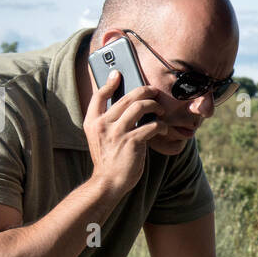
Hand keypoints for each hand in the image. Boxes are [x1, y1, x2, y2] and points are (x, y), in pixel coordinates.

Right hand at [83, 71, 169, 195]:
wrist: (108, 182)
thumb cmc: (108, 160)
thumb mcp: (100, 138)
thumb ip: (107, 122)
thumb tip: (127, 105)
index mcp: (93, 122)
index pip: (99, 96)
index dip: (109, 83)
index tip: (118, 74)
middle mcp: (103, 124)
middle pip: (127, 97)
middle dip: (144, 91)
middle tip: (154, 92)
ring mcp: (118, 132)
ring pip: (140, 107)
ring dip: (155, 106)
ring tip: (161, 111)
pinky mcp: (133, 142)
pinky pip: (151, 126)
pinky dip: (161, 125)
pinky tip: (164, 128)